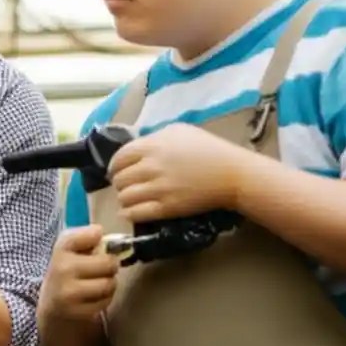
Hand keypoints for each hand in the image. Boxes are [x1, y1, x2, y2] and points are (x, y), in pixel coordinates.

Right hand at [38, 225, 118, 322]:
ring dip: (110, 283)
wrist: (51, 303)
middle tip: (105, 267)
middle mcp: (62, 268)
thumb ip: (86, 237)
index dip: (98, 236)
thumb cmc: (66, 269)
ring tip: (101, 281)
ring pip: (109, 284)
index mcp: (61, 248)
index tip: (95, 243)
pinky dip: (105, 298)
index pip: (92, 234)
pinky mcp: (76, 312)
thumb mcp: (69, 247)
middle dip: (111, 265)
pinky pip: (105, 301)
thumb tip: (101, 232)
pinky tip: (96, 295)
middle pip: (107, 263)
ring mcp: (69, 293)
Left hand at [109, 122, 249, 222]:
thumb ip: (155, 138)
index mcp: (151, 146)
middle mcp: (150, 167)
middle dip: (119, 183)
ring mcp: (158, 189)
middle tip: (126, 186)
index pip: (119, 158)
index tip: (116, 171)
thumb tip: (138, 147)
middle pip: (119, 179)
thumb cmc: (209, 148)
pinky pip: (136, 213)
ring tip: (129, 200)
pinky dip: (128, 214)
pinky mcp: (166, 208)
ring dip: (123, 199)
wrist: (231, 174)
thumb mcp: (179, 131)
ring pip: (124, 198)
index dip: (114, 166)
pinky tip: (129, 213)